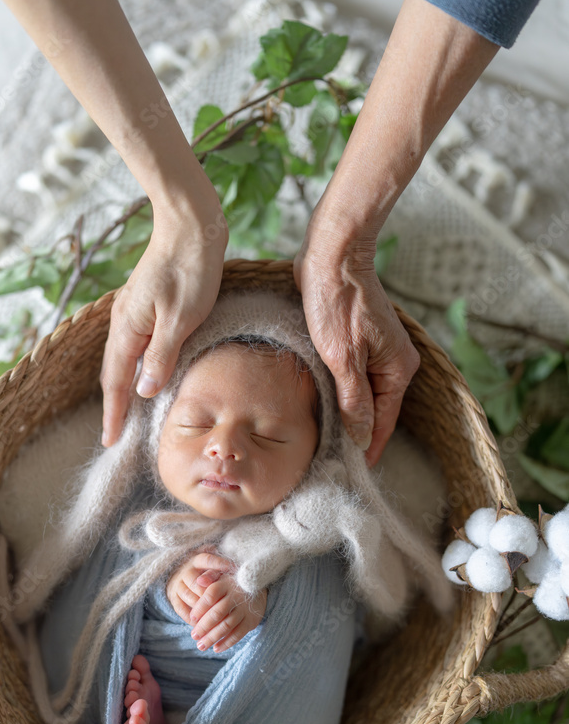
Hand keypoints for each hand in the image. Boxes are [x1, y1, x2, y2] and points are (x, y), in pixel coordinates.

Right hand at [100, 198, 227, 445]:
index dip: (114, 413)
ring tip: (126, 411)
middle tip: (114, 435)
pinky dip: (134, 365)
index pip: (116, 382)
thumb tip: (142, 391)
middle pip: (113, 372)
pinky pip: (134, 344)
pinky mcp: (145, 303)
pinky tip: (144, 370)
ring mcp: (132, 310)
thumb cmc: (190, 269)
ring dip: (122, 385)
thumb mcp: (181, 319)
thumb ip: (161, 357)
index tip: (109, 441)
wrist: (190, 223)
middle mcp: (123, 321)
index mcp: (127, 328)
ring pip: (123, 357)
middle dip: (113, 404)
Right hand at [166, 550, 233, 624]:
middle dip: (208, 593)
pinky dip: (191, 618)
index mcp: (197, 561)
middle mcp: (186, 571)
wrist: (182, 579)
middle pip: (195, 581)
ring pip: (188, 596)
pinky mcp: (173, 598)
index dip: (218, 564)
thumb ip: (222, 567)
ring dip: (201, 608)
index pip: (207, 559)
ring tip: (215, 617)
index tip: (231, 568)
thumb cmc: (206, 573)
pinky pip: (181, 609)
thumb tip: (235, 567)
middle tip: (222, 602)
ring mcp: (178, 585)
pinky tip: (201, 624)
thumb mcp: (213, 566)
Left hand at [189, 574, 267, 653]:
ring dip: (212, 638)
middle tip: (194, 636)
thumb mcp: (222, 574)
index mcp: (226, 584)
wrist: (258, 587)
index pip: (211, 595)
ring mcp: (245, 609)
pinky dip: (227, 643)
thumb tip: (198, 581)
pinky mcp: (251, 621)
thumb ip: (209, 576)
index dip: (200, 607)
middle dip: (204, 626)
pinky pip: (238, 634)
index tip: (191, 618)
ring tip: (201, 646)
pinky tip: (216, 648)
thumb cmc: (232, 583)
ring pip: (227, 625)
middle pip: (218, 613)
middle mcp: (237, 596)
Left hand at [293, 228, 419, 468]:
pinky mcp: (362, 341)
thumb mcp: (343, 357)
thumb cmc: (337, 301)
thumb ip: (355, 401)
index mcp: (398, 369)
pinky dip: (342, 392)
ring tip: (324, 438)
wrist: (333, 254)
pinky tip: (324, 404)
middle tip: (329, 458)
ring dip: (347, 413)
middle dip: (356, 433)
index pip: (384, 423)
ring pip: (364, 394)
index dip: (367, 448)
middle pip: (376, 411)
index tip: (350, 469)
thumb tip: (363, 438)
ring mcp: (379, 351)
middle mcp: (396, 363)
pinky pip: (355, 377)